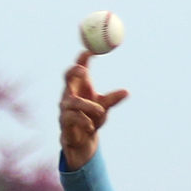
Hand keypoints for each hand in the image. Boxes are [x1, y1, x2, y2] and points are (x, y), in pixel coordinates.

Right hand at [59, 51, 128, 170]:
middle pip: (67, 76)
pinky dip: (84, 120)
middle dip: (75, 71)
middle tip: (85, 71)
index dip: (83, 58)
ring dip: (89, 106)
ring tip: (101, 112)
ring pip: (74, 102)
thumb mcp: (104, 107)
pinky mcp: (64, 120)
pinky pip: (72, 117)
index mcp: (80, 86)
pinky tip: (91, 127)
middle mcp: (70, 94)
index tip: (91, 50)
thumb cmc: (92, 118)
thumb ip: (113, 99)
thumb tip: (127, 92)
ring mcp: (65, 107)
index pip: (79, 68)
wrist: (84, 140)